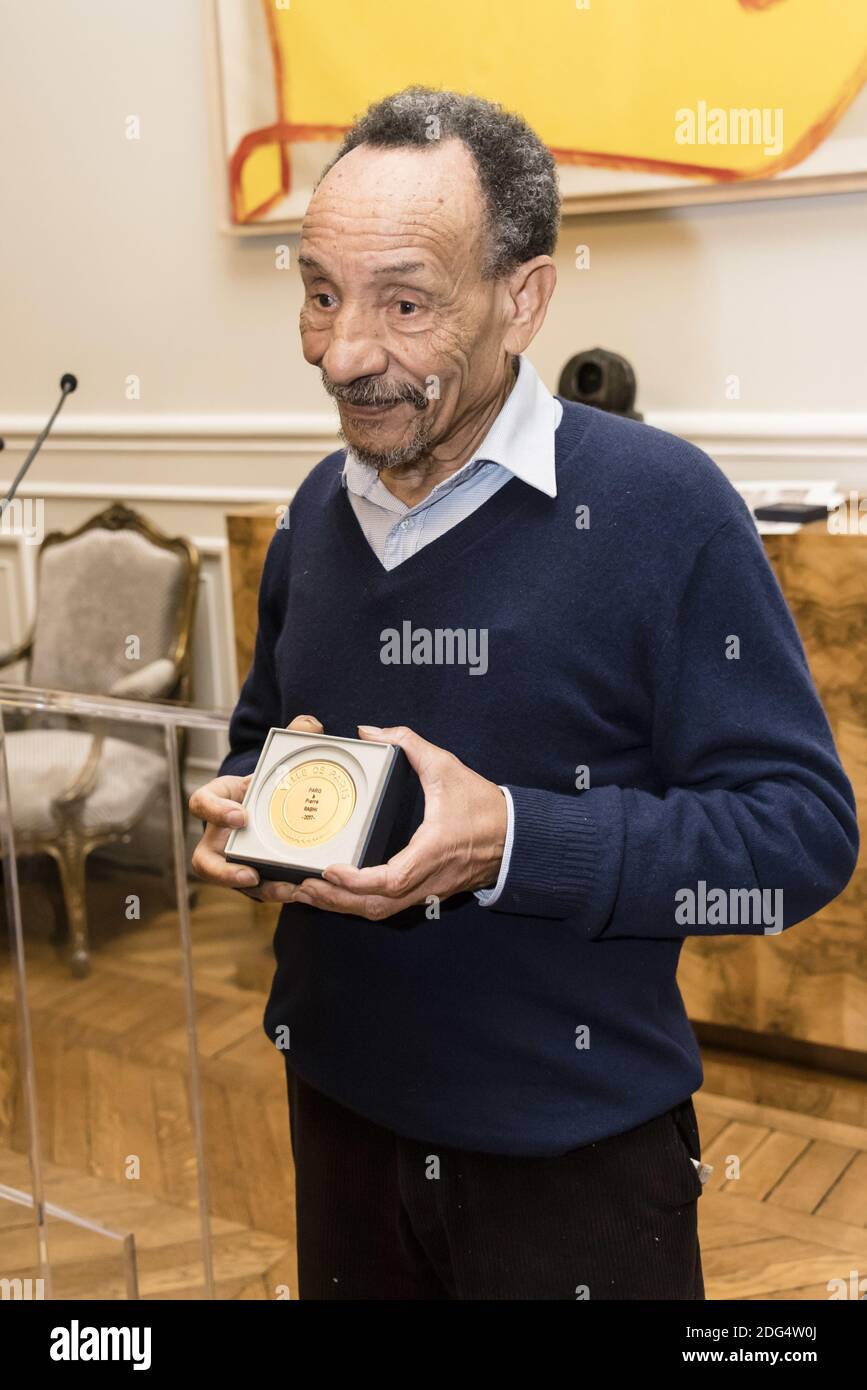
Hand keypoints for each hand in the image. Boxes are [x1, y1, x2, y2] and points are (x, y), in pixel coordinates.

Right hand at [189, 714, 324, 903]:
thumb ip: (293, 739)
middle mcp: (218, 835)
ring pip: (231, 883)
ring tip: (284, 890)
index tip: (240, 816)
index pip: (201, 803)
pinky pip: (258, 891)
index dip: (215, 810)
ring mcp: (232, 859)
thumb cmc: (270, 781)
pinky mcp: (253, 877)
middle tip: (250, 873)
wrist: (274, 803)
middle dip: (223, 871)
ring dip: (257, 890)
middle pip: (205, 861)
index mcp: (219, 800)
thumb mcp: (277, 761)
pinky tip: (302, 891)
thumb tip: (312, 723)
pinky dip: (277, 892)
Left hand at [289, 724, 507, 919]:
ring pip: (380, 912)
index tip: (330, 869)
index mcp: (431, 851)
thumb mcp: (447, 766)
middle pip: (375, 906)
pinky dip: (359, 905)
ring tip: (310, 892)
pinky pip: (388, 908)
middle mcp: (428, 879)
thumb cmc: (482, 805)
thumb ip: (409, 743)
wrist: (516, 838)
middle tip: (301, 886)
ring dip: (343, 907)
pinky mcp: (427, 893)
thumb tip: (371, 730)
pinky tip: (337, 894)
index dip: (356, 881)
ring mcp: (428, 891)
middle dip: (335, 901)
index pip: (390, 879)